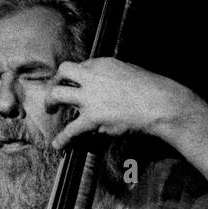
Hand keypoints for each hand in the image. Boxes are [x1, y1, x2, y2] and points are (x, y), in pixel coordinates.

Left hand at [47, 58, 191, 150]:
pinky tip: (57, 144)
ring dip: (50, 102)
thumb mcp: (128, 72)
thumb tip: (104, 89)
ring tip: (50, 110)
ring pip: (57, 94)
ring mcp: (90, 97)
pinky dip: (62, 138)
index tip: (77, 85)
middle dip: (55, 81)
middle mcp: (92, 77)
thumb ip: (111, 77)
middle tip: (54, 92)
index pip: (80, 67)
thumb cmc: (149, 89)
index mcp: (102, 64)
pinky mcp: (93, 118)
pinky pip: (71, 129)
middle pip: (63, 72)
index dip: (77, 78)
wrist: (157, 103)